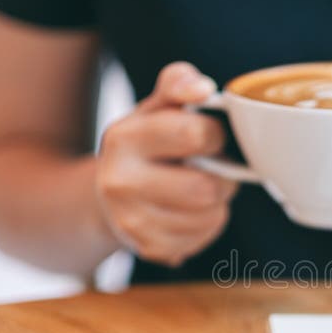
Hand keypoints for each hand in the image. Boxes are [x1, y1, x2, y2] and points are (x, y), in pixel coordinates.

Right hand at [96, 62, 236, 266]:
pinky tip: (190, 211)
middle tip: (212, 169)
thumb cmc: (147, 144)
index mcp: (123, 139)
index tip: (209, 136)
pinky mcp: (149, 248)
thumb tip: (202, 89)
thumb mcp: (157, 107)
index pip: (195, 135)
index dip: (214, 135)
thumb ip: (178, 84)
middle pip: (205, 188)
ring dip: (217, 201)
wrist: (110, 194)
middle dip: (221, 177)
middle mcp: (120, 183)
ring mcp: (132, 222)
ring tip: (199, 188)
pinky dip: (207, 224)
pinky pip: (203, 237)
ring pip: (209, 216)